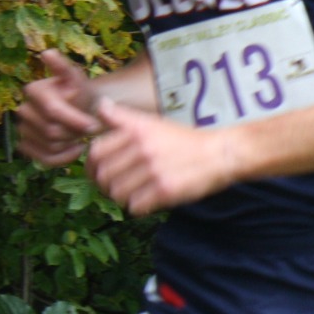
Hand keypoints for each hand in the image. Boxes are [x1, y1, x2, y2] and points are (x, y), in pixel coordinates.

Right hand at [15, 50, 99, 166]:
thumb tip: (47, 53)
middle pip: (52, 131)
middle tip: (90, 128)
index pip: (53, 111)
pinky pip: (44, 159)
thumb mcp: (78, 79)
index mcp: (33, 91)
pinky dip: (64, 158)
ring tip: (82, 134)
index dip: (75, 120)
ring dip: (72, 143)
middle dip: (76, 132)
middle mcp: (23, 110)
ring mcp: (23, 129)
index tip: (95, 124)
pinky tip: (76, 148)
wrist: (82, 110)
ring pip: (50, 146)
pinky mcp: (27, 146)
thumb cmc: (81, 94)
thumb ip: (64, 68)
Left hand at [86, 100, 238, 214]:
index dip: (92, 166)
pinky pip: (135, 207)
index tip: (100, 172)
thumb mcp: (154, 122)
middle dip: (106, 185)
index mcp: (137, 132)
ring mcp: (153, 170)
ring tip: (135, 194)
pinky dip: (138, 207)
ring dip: (122, 198)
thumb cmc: (186, 140)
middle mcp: (142, 149)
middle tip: (118, 187)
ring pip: (117, 193)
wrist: (221, 153)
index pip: (96, 152)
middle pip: (104, 176)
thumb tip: (99, 105)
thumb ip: (124, 117)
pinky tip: (149, 201)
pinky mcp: (165, 190)